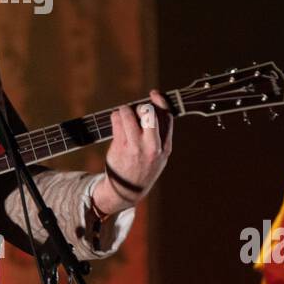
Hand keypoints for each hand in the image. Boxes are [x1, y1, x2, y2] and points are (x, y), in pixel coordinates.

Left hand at [98, 89, 172, 213]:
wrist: (127, 189)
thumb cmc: (144, 167)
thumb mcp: (160, 155)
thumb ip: (160, 134)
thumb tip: (153, 107)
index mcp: (165, 147)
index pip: (167, 117)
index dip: (160, 101)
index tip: (154, 94)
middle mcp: (152, 146)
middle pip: (149, 113)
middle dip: (141, 107)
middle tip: (136, 112)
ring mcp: (135, 147)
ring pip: (129, 113)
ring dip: (125, 110)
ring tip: (124, 116)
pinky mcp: (120, 147)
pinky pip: (117, 120)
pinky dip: (116, 116)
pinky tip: (117, 121)